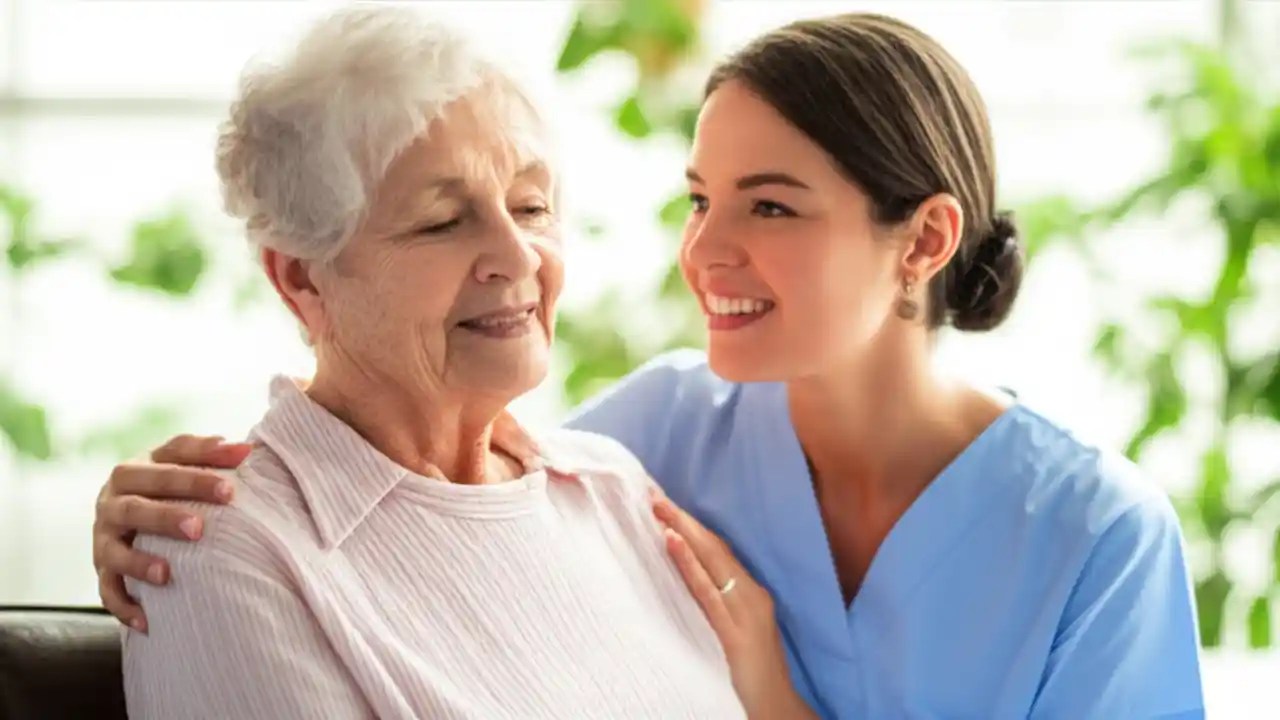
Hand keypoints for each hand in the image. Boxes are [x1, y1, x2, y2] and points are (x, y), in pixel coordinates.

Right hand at [93, 434, 250, 630]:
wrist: (130, 509)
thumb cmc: (169, 482)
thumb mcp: (183, 460)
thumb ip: (211, 453)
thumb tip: (246, 448)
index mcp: (132, 471)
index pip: (162, 469)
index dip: (195, 478)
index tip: (231, 490)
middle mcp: (111, 504)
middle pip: (133, 508)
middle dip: (164, 518)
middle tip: (199, 529)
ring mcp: (103, 539)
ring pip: (113, 552)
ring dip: (137, 563)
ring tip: (166, 573)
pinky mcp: (103, 570)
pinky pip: (107, 592)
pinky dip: (124, 606)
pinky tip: (147, 621)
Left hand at [650, 490, 817, 719]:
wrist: (775, 705)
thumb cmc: (750, 671)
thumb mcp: (732, 628)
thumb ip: (716, 603)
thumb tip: (685, 579)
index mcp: (749, 592)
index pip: (717, 550)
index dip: (691, 525)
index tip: (665, 505)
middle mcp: (750, 593)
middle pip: (713, 547)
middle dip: (683, 518)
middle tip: (652, 493)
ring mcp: (744, 610)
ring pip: (710, 560)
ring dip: (682, 530)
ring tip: (657, 507)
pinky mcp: (734, 630)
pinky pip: (706, 590)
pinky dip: (689, 563)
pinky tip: (672, 542)